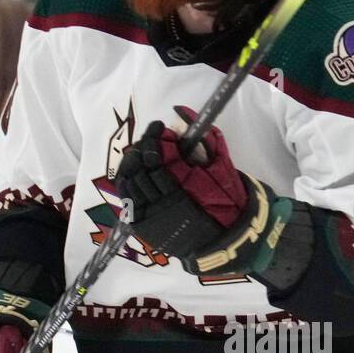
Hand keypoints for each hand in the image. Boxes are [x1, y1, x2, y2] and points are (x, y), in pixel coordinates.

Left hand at [116, 105, 290, 276]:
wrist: (224, 240)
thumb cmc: (226, 202)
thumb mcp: (222, 168)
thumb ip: (206, 140)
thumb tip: (185, 112)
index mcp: (183, 186)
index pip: (155, 154)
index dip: (153, 137)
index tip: (159, 127)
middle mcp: (163, 202)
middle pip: (138, 167)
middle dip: (141, 150)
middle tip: (148, 142)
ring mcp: (152, 216)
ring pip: (129, 184)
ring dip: (132, 166)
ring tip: (140, 157)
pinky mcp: (145, 228)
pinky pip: (127, 202)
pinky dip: (128, 186)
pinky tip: (134, 177)